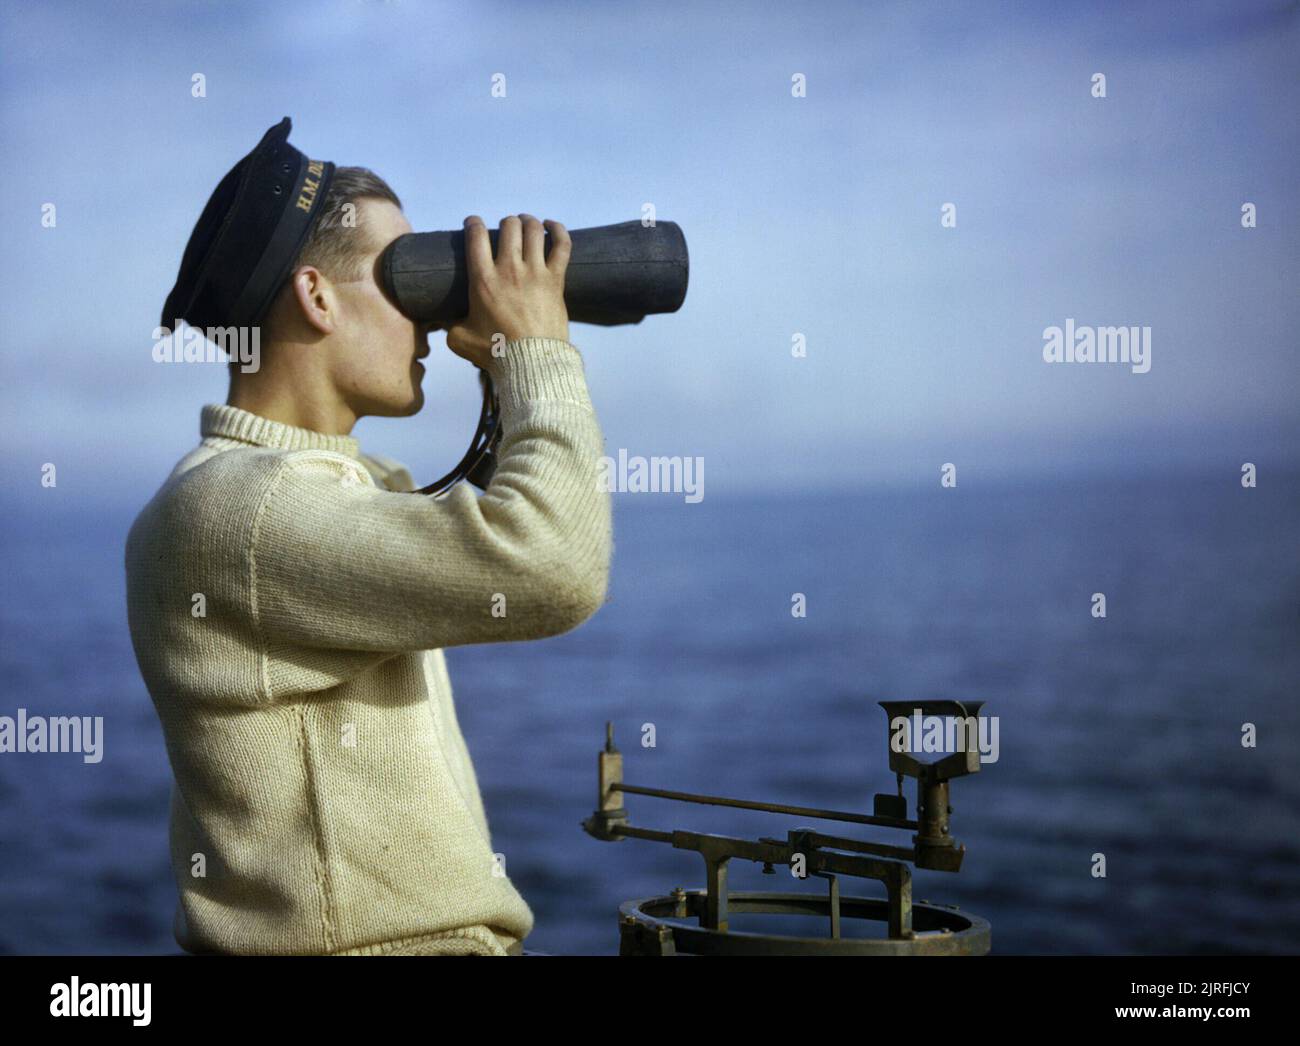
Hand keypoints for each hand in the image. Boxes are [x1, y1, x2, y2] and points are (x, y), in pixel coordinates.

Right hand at [443, 214, 570, 368]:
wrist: (532, 363)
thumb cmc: (496, 353)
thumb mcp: (460, 339)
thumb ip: (448, 327)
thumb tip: (439, 323)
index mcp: (483, 280)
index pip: (475, 235)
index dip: (473, 223)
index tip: (474, 224)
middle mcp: (509, 270)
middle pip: (508, 227)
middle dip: (505, 223)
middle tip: (505, 230)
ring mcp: (535, 273)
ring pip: (534, 230)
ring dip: (528, 222)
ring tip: (525, 224)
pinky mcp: (556, 280)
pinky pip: (562, 244)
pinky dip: (558, 230)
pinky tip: (552, 226)